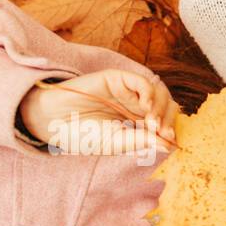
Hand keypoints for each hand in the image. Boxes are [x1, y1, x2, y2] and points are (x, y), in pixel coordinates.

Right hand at [18, 68, 177, 156]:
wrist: (53, 121)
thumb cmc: (82, 135)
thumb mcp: (116, 143)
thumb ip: (142, 141)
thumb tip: (170, 146)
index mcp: (138, 123)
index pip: (165, 123)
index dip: (171, 130)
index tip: (171, 142)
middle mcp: (136, 106)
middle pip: (166, 107)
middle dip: (168, 120)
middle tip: (163, 133)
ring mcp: (128, 92)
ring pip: (159, 94)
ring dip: (161, 108)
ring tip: (152, 123)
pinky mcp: (118, 79)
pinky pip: (141, 82)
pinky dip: (149, 93)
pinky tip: (145, 107)